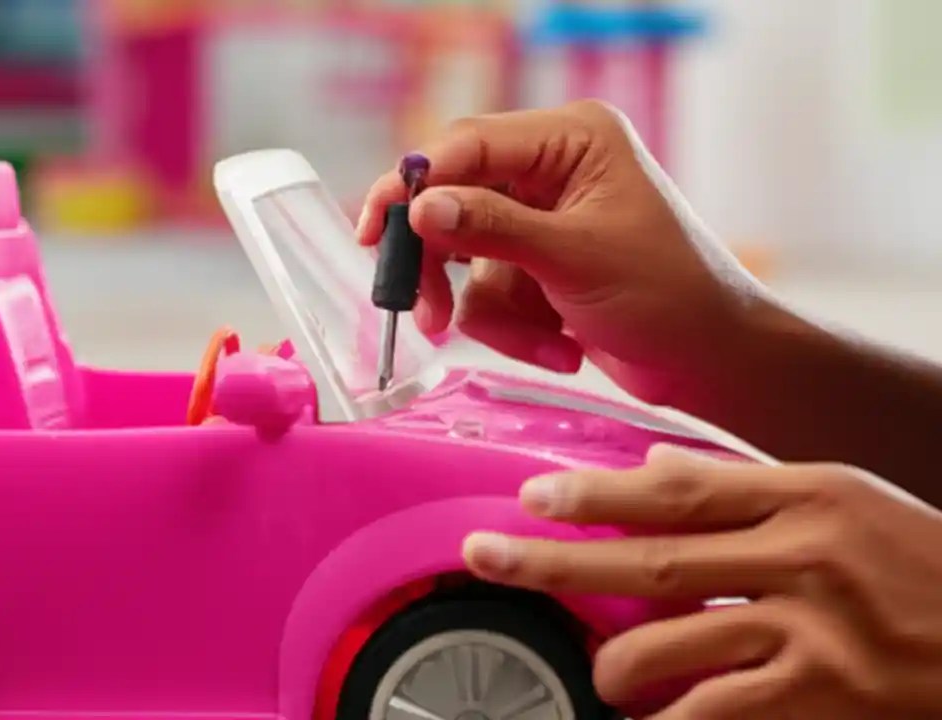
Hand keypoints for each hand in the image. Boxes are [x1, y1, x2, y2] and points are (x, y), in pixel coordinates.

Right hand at [358, 101, 779, 405]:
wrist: (711, 364)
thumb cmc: (669, 297)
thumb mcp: (575, 258)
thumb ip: (492, 228)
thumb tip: (420, 207)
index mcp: (571, 139)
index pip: (468, 147)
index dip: (414, 186)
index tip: (378, 231)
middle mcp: (551, 171)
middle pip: (454, 206)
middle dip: (447, 270)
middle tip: (423, 314)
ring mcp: (540, 223)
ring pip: (467, 264)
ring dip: (498, 316)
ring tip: (545, 343)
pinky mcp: (535, 269)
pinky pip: (488, 298)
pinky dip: (516, 333)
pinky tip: (562, 349)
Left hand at [462, 445, 941, 718]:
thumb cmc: (925, 566)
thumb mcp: (851, 502)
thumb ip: (749, 489)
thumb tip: (650, 467)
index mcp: (810, 497)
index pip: (682, 488)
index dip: (600, 493)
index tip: (536, 494)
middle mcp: (806, 558)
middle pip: (656, 560)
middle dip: (559, 560)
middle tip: (489, 554)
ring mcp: (814, 632)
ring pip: (674, 647)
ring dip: (617, 665)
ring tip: (600, 674)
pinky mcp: (824, 697)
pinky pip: (717, 712)